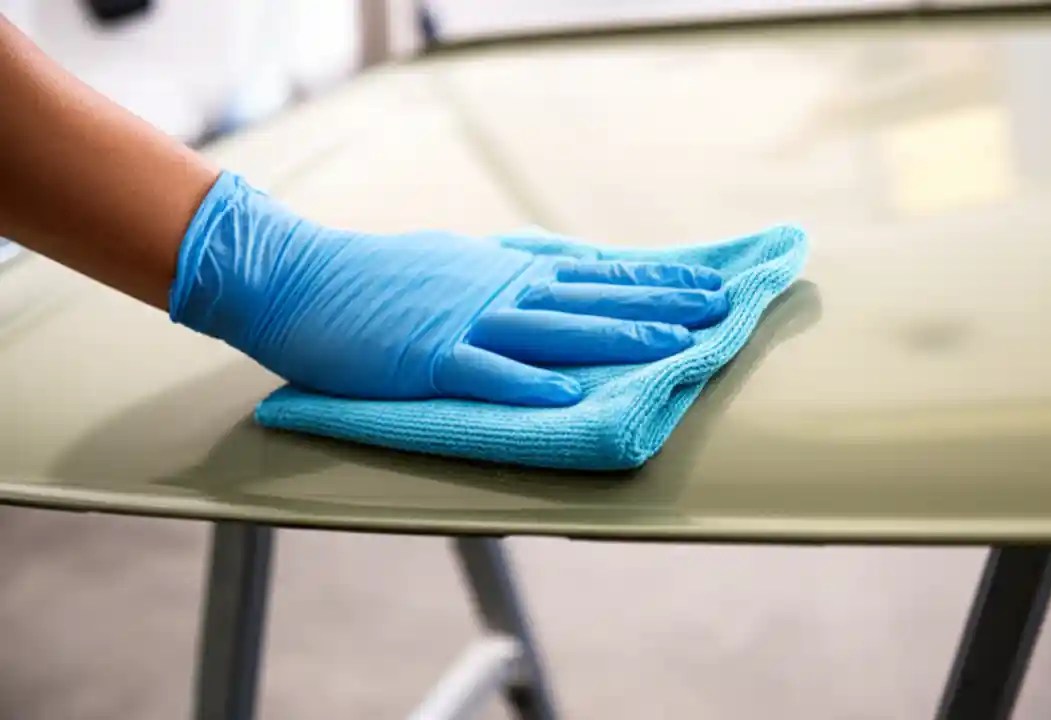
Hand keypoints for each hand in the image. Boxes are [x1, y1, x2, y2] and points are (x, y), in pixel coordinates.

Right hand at [169, 173, 727, 405]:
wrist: (301, 278)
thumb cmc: (381, 276)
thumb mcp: (459, 256)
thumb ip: (513, 263)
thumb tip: (564, 263)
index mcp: (505, 271)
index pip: (596, 273)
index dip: (654, 279)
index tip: (708, 283)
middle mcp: (498, 291)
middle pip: (592, 297)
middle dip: (660, 304)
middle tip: (720, 310)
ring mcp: (466, 322)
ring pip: (554, 331)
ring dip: (616, 336)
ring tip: (673, 345)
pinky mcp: (429, 358)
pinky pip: (486, 372)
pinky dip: (528, 384)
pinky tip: (570, 393)